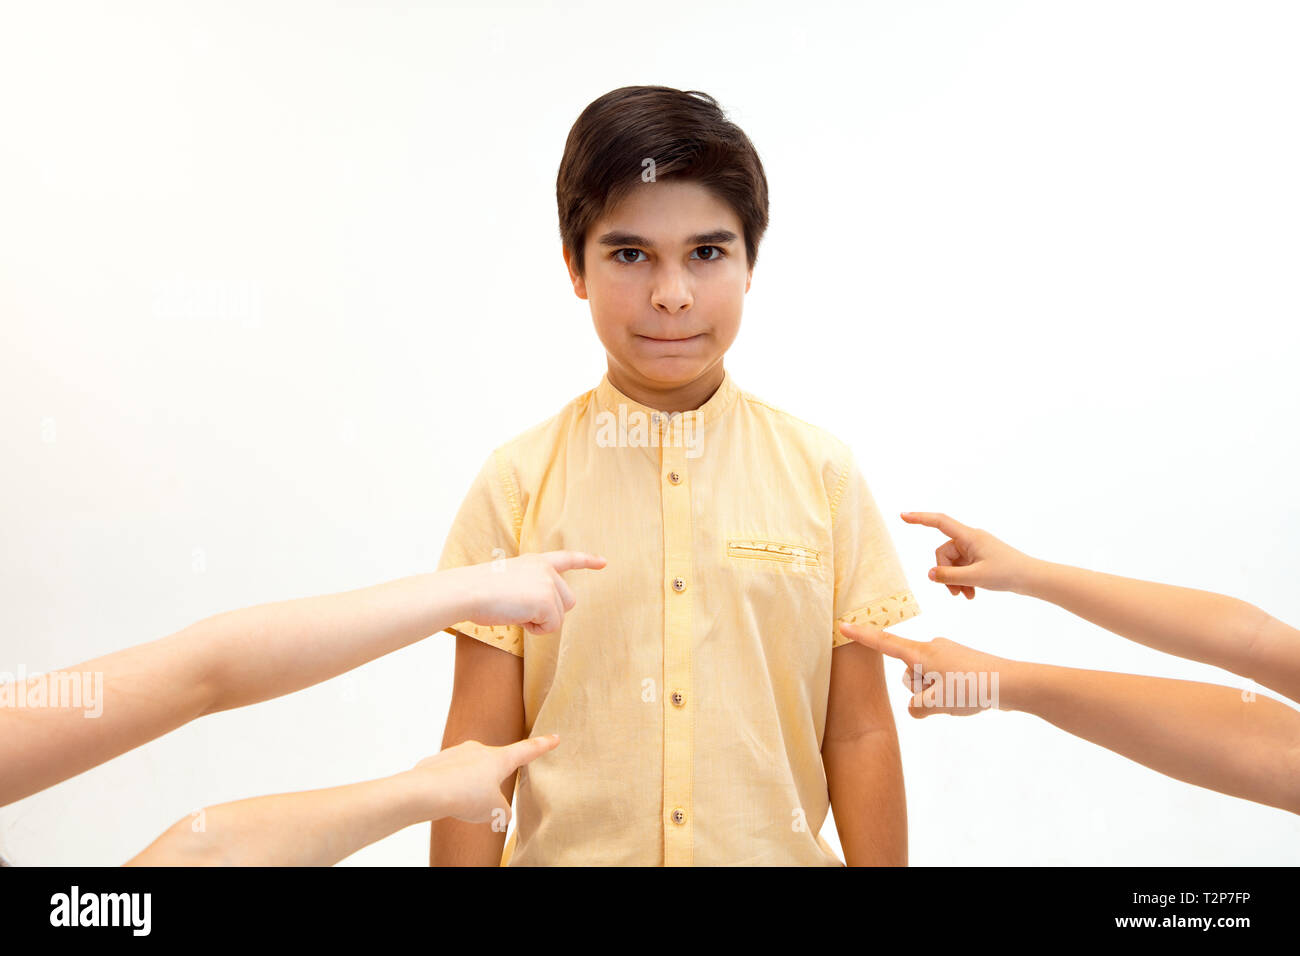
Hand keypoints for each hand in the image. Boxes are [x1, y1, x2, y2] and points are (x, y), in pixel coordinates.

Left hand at [408, 735, 559, 826]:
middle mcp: (480, 750)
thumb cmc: (466, 798)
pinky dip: (450, 788)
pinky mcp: (437, 761)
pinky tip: (443, 800)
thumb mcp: (496, 811)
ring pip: (469, 773)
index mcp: (500, 759)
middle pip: (494, 766)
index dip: (543, 745)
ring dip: (468, 788)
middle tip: (483, 803)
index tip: (555, 736)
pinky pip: (449, 777)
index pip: (527, 750)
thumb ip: (504, 809)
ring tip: (460, 805)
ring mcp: (457, 753)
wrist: (426, 791)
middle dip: (491, 783)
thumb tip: (498, 807)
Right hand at [454, 550, 606, 635]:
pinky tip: (518, 617)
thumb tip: (544, 609)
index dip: (586, 561)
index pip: (567, 558)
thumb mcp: (510, 581)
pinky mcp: (547, 601)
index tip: (604, 562)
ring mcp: (549, 584)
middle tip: (522, 610)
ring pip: (560, 616)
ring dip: (540, 621)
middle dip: (551, 612)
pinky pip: (552, 626)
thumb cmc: (480, 591)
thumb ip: (532, 587)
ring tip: (516, 611)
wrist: (469, 591)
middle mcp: (547, 570)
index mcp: (537, 561)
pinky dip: (536, 629)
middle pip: (568, 601)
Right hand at [838, 621, 1010, 716]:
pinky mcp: (960, 663)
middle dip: (919, 689)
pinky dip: (948, 692)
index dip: (862, 636)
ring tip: (960, 697)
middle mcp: (932, 648)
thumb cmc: (971, 688)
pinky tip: (967, 697)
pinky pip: (943, 680)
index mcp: (922, 653)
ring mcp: (947, 654)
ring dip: (936, 693)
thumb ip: (916, 707)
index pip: (885, 643)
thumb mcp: (937, 702)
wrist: (1011, 683)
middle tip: (945, 696)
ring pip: (927, 679)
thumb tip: (915, 708)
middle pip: (909, 673)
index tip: (842, 625)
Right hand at [900, 512, 1036, 598]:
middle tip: (955, 592)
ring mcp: (975, 549)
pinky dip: (964, 581)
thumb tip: (930, 575)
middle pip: (944, 553)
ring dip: (955, 581)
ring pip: (952, 564)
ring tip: (965, 596)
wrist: (1031, 578)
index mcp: (969, 536)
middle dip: (946, 574)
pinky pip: (962, 568)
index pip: (939, 522)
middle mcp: (970, 539)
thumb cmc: (1007, 573)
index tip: (903, 516)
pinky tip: (971, 595)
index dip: (920, 518)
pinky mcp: (979, 558)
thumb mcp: (975, 577)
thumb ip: (950, 576)